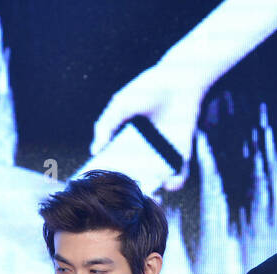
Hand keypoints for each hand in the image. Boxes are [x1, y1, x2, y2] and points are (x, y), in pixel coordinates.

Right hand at [90, 61, 203, 191]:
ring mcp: (162, 158)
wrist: (178, 81)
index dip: (107, 175)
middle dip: (126, 187)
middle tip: (122, 190)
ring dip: (149, 190)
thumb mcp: (120, 105)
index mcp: (125, 144)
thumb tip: (95, 150)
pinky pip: (179, 176)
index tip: (99, 183)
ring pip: (154, 182)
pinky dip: (174, 183)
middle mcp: (142, 154)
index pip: (114, 164)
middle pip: (133, 178)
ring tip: (143, 191)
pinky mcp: (181, 156)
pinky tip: (167, 181)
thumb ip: (106, 125)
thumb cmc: (148, 90)